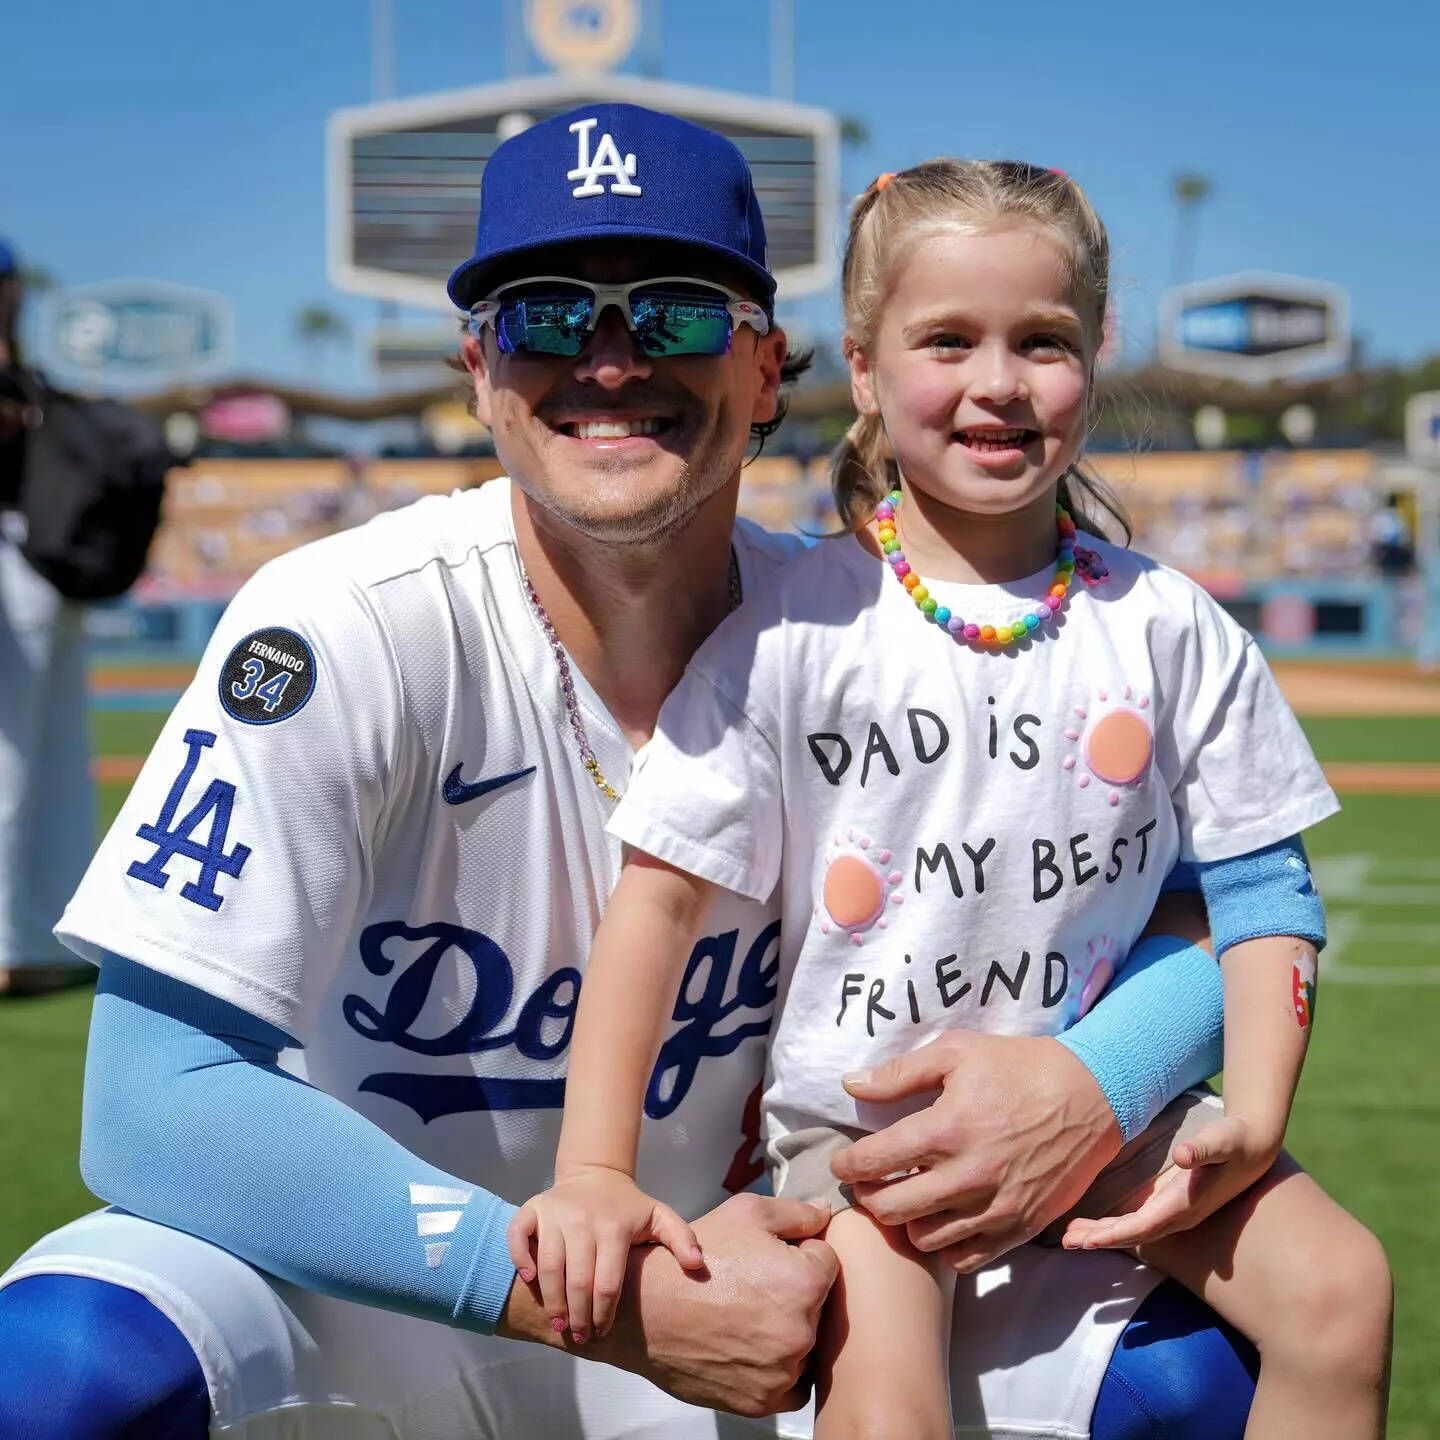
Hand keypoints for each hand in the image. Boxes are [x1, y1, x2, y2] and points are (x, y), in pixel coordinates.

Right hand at [501, 1193, 837, 1417]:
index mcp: (806, 1281)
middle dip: (796, 1294)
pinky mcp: (764, 1401)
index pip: (829, 1263)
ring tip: (746, 1316)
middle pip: (819, 1307)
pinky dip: (776, 1369)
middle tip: (754, 1287)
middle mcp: (802, 1331)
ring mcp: (783, 1371)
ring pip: (806, 1346)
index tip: (770, 1259)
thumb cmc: (698, 1256)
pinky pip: (791, 1384)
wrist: (648, 1309)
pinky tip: (748, 1346)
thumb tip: (827, 1214)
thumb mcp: (747, 1213)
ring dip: (787, 1332)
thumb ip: (797, 1212)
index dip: (799, 1255)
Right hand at [508, 1167, 702, 1343]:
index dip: (604, 1313)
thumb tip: (698, 1266)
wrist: (595, 1174)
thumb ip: (682, 1239)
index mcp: (614, 1226)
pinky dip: (520, 1259)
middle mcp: (582, 1219)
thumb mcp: (659, 1216)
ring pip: (548, 1265)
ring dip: (552, 1301)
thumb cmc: (627, 1206)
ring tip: (559, 1324)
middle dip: (578, 1315)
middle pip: (577, 1279)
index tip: (602, 1332)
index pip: (607, 1281)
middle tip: (579, 1336)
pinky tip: (530, 1280)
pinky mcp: (533, 1208)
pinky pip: (518, 1235)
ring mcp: (555, 1213)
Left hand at [832, 1031, 1121, 1271]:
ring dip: (905, 1221)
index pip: (873, 1161)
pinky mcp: (1019, 1228)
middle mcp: (966, 1176)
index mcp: (946, 1129)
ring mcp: (994, 1208)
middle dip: (868, 1195)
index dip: (846, 1164)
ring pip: (923, 1238)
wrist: (1092, 1095)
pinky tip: (942, 1218)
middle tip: (868, 1181)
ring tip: (906, 1197)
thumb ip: (899, 1072)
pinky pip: (965, 1259)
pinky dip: (945, 1245)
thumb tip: (851, 1084)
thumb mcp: (957, 1052)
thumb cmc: (1019, 1067)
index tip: (842, 1162)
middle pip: (890, 1208)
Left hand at [1062, 1113, 1280, 1250]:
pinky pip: (1137, 1221)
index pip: (1142, 1226)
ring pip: (1132, 1230)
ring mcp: (1174, 1212)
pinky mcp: (1170, 1203)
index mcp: (1183, 1204)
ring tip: (1070, 1236)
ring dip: (1102, 1233)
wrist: (1254, 1147)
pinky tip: (1094, 1224)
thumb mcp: (1222, 1140)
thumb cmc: (1236, 1141)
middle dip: (1100, 1239)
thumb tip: (1184, 1156)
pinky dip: (1114, 1224)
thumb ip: (1202, 1148)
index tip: (1087, 1241)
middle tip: (1066, 1242)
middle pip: (1132, 1234)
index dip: (1113, 1234)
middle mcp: (1177, 1215)